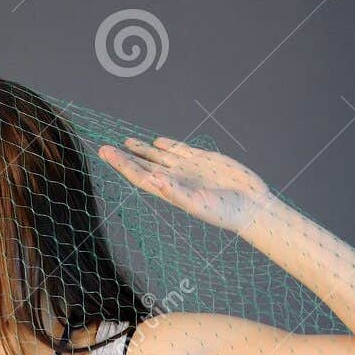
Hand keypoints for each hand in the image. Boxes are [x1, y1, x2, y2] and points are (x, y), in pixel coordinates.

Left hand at [98, 137, 272, 233]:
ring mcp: (187, 169)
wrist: (249, 206)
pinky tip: (156, 143)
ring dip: (141, 150)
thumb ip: (176, 192)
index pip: (138, 175)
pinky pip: (179, 150)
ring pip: (158, 156)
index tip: (105, 152)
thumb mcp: (198, 205)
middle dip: (124, 157)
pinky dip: (166, 145)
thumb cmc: (224, 212)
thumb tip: (155, 180)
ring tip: (125, 142)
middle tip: (105, 147)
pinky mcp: (202, 160)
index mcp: (169, 191)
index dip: (121, 164)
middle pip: (143, 165)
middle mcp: (174, 179)